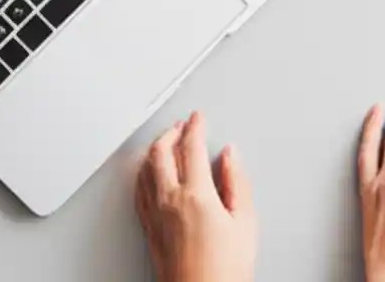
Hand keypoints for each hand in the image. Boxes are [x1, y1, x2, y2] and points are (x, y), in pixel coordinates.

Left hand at [135, 112, 257, 281]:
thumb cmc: (224, 270)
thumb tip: (230, 157)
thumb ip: (237, 182)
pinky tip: (148, 173)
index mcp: (196, 195)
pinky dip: (143, 173)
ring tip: (165, 142)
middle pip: (161, 153)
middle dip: (171, 132)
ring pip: (145, 169)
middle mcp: (169, 201)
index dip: (196, 126)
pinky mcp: (148, 229)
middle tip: (182, 125)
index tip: (199, 118)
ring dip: (155, 149)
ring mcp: (155, 215)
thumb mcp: (245, 221)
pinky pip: (139, 190)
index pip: (191, 147)